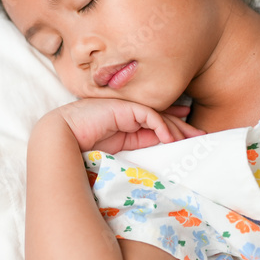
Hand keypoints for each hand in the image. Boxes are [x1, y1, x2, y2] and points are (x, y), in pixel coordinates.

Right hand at [41, 98, 204, 153]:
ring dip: (176, 128)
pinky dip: (161, 125)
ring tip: (192, 138)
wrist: (58, 138)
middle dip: (181, 127)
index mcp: (121, 124)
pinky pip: (147, 115)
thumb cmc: (78, 148)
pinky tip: (170, 137)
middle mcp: (124, 114)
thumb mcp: (115, 152)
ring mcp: (122, 108)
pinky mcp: (121, 107)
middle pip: (158, 118)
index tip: (190, 136)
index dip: (173, 127)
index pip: (152, 123)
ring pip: (156, 115)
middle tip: (201, 135)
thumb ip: (133, 147)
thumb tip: (156, 150)